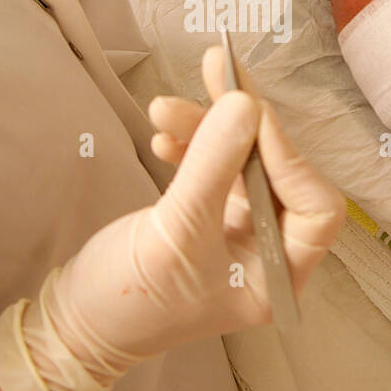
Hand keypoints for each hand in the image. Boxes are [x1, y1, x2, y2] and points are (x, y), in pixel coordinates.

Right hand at [0, 46, 341, 390]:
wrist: (75, 323)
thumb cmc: (130, 299)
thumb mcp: (174, 231)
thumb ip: (211, 166)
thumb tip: (245, 103)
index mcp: (279, 276)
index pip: (316, 207)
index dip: (290, 157)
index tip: (249, 112)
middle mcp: (267, 254)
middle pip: (277, 173)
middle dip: (242, 125)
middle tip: (217, 67)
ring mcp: (236, 235)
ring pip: (240, 165)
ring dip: (206, 130)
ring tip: (162, 108)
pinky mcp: (205, 219)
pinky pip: (212, 171)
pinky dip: (191, 149)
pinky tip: (162, 138)